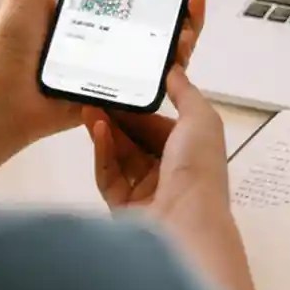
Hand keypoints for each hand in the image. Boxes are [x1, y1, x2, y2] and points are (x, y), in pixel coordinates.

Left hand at [0, 0, 221, 145]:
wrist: (4, 97)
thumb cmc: (13, 44)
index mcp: (97, 8)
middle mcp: (116, 34)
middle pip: (165, 11)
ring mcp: (124, 63)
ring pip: (171, 41)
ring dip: (192, 20)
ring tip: (196, 1)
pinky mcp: (126, 89)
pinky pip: (160, 75)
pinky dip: (179, 58)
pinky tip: (184, 40)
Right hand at [85, 68, 227, 213]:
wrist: (186, 220)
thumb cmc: (198, 166)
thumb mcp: (201, 118)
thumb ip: (185, 92)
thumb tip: (173, 68)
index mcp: (190, 153)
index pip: (159, 126)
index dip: (140, 108)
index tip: (119, 86)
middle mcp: (169, 172)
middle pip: (136, 140)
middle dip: (117, 117)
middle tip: (94, 94)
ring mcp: (145, 192)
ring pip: (119, 156)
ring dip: (105, 130)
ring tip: (88, 106)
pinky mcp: (123, 208)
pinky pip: (109, 176)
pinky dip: (102, 152)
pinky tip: (97, 129)